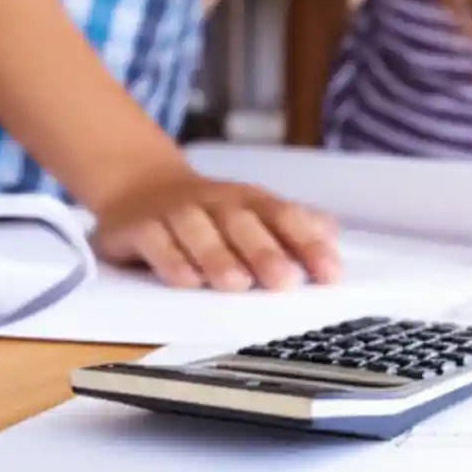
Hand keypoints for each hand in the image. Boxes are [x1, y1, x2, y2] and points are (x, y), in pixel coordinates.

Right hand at [90, 170, 341, 290]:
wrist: (139, 187)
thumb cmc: (211, 213)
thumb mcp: (253, 214)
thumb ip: (292, 227)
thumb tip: (332, 235)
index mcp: (251, 201)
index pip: (286, 217)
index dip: (310, 244)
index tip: (331, 275)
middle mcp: (216, 202)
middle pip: (243, 223)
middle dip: (265, 252)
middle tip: (285, 282)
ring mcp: (176, 212)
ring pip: (198, 231)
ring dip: (219, 257)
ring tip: (237, 284)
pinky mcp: (138, 227)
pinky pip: (155, 242)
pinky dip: (170, 261)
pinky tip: (186, 281)